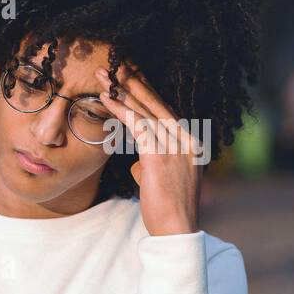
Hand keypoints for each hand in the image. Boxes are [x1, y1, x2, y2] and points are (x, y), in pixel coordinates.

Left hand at [96, 65, 200, 236]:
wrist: (177, 229)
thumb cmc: (166, 209)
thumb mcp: (162, 180)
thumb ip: (153, 164)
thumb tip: (138, 162)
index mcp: (189, 143)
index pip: (164, 111)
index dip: (145, 93)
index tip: (129, 77)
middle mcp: (185, 140)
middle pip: (156, 104)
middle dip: (134, 83)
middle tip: (114, 64)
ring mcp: (175, 147)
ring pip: (145, 111)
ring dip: (122, 91)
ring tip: (104, 76)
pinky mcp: (160, 156)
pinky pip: (138, 126)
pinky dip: (121, 111)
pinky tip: (106, 99)